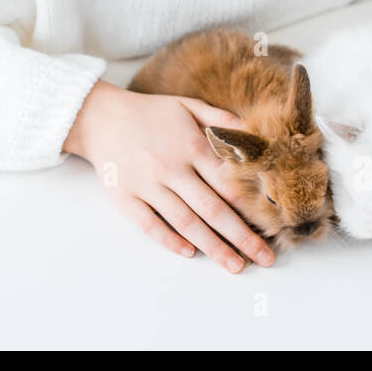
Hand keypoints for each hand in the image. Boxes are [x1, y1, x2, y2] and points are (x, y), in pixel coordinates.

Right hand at [64, 80, 276, 272]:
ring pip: (186, 222)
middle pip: (213, 210)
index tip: (272, 227)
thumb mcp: (187, 105)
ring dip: (213, 247)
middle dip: (242, 237)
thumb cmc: (149, 113)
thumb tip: (253, 133)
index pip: (229, 184)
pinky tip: (190, 252)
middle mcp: (171, 168)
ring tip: (235, 266)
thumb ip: (220, 120)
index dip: (253, 208)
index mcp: (191, 146)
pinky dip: (170, 241)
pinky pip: (150, 225)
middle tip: (265, 259)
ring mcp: (147, 185)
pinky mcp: (125, 198)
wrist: (99, 117)